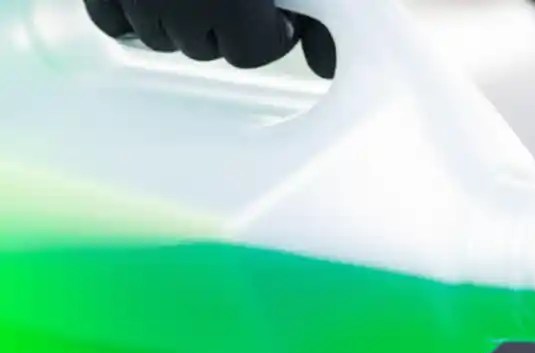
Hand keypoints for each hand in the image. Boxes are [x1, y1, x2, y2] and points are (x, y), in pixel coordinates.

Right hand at [83, 0, 335, 77]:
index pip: (250, 54)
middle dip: (220, 27)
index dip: (267, 36)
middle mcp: (182, 4)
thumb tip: (327, 69)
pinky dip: (126, 14)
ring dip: (175, 22)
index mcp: (237, 4)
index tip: (275, 18)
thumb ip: (314, 22)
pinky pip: (111, 22)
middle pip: (204, 48)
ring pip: (158, 39)